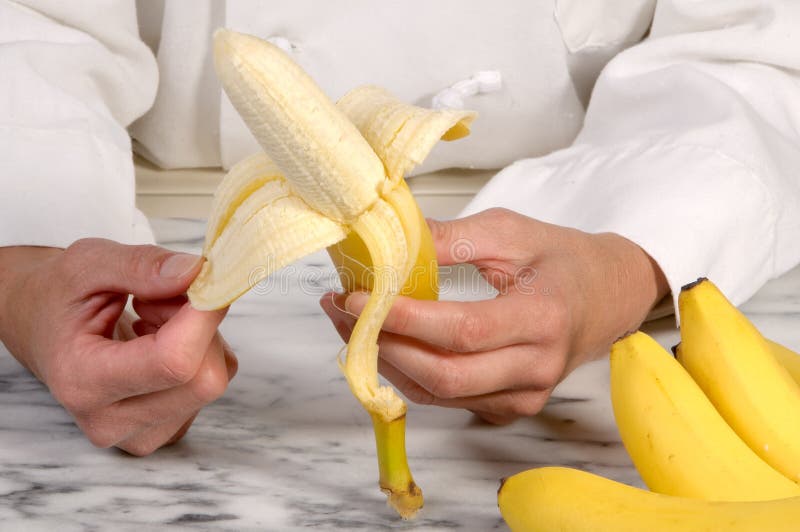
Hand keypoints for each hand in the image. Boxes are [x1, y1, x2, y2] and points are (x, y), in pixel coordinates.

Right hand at [0, 239, 236, 454]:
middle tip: (162, 297)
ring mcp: (141, 433)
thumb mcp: (86, 263)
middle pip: (204, 378)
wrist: (42, 329)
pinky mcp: (166, 430)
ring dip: (200, 337)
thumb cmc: (61, 298)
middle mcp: (112, 420)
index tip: (201, 279)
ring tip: (152, 319)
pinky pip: (214, 383)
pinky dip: (202, 352)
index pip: (173, 361)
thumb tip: (195, 273)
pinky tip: (162, 340)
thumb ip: (140, 265)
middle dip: (200, 326)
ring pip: (215, 379)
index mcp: (83, 382)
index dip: (202, 316)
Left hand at [321, 208, 667, 424]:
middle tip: (341, 311)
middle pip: (445, 374)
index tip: (357, 297)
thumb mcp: (512, 231)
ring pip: (438, 393)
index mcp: (543, 318)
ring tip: (349, 323)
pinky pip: (446, 399)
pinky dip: (408, 374)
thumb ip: (453, 238)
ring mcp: (523, 395)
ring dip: (386, 361)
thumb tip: (391, 240)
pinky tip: (383, 343)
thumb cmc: (562, 259)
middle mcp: (536, 367)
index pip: (463, 330)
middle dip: (383, 345)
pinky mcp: (509, 407)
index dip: (405, 319)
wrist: (607, 296)